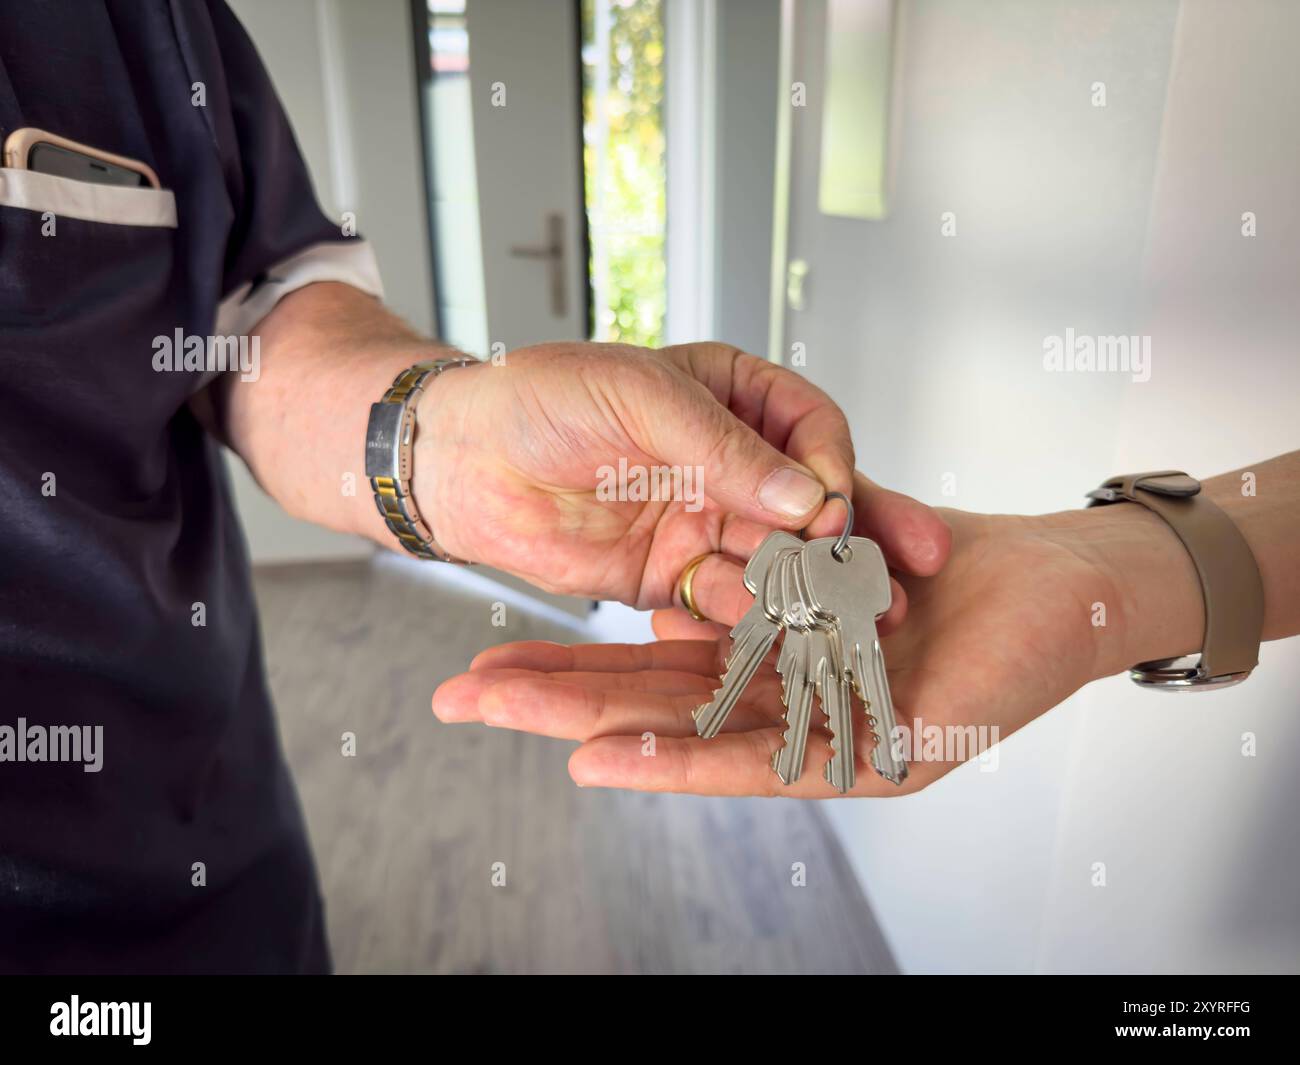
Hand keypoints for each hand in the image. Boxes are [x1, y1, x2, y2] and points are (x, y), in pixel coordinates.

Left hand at [416, 341, 939, 609]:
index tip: (833, 509)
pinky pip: (727, 599)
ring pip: (776, 559)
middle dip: (848, 545)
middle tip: (891, 584)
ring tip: (850, 625)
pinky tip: (780, 640)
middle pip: (809, 506)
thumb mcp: (639, 399)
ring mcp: (707, 521)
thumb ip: (724, 448)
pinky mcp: (676, 573)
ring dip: (811, 592)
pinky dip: (752, 620)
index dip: (832, 471)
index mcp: (736, 396)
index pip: (813, 431)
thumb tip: (808, 496)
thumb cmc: (541, 400)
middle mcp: (732, 463)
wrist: (464, 460)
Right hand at [433, 501, 1203, 795]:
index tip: (486, 657)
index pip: (646, 667)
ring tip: (502, 719)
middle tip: (455, 698)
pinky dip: (684, 759)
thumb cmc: (950, 564)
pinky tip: (608, 759)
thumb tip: (671, 575)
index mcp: (769, 666)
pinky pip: (770, 761)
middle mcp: (782, 713)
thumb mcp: (829, 548)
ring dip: (590, 731)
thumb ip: (755, 568)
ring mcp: (819, 745)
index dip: (566, 663)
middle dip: (549, 700)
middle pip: (647, 709)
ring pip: (689, 742)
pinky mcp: (872, 764)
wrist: (1062, 585)